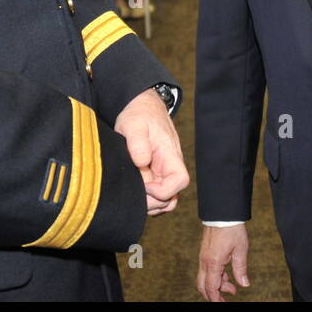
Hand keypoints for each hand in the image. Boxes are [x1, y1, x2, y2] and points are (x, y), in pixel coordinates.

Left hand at [113, 89, 187, 214]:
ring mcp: (163, 173)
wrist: (141, 107)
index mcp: (170, 155)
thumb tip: (142, 162)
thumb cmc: (140, 115)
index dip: (163, 190)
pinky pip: (155, 195)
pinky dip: (146, 199)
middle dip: (154, 202)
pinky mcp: (154, 175)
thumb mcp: (134, 124)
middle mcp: (170, 167)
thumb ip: (138, 143)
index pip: (180, 181)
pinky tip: (132, 190)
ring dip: (150, 203)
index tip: (145, 185)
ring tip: (132, 194)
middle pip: (172, 197)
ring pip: (164, 200)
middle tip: (134, 194)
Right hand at [196, 224, 249, 300]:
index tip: (223, 303)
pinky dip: (215, 276)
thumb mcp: (240, 250)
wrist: (222, 213)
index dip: (216, 298)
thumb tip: (244, 284)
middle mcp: (204, 261)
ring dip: (217, 285)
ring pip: (205, 278)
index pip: (211, 287)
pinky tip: (226, 275)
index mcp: (213, 263)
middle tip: (225, 299)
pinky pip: (207, 269)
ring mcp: (203, 257)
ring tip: (232, 288)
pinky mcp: (205, 253)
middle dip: (213, 295)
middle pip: (203, 285)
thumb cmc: (232, 229)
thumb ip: (241, 269)